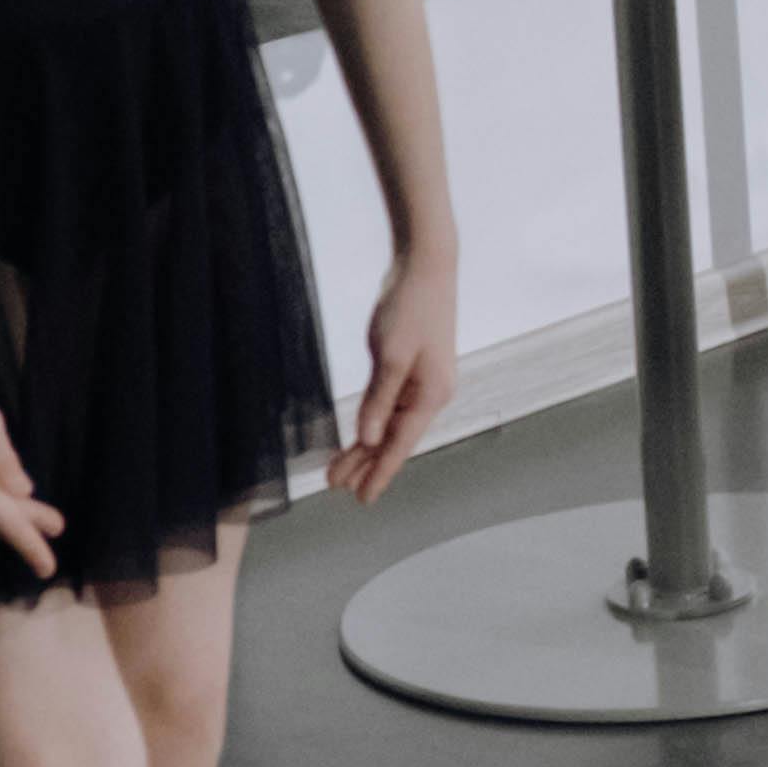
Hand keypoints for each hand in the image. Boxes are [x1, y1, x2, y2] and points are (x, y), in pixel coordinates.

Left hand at [332, 254, 455, 501]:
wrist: (427, 267)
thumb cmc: (410, 309)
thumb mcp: (391, 357)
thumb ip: (380, 401)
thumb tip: (371, 439)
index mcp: (431, 395)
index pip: (401, 444)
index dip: (380, 472)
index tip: (362, 499)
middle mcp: (431, 394)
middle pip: (395, 438)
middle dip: (367, 464)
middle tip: (336, 487)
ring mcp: (422, 381)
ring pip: (390, 424)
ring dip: (366, 446)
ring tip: (338, 471)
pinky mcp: (410, 369)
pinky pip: (389, 406)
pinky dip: (373, 422)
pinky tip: (359, 437)